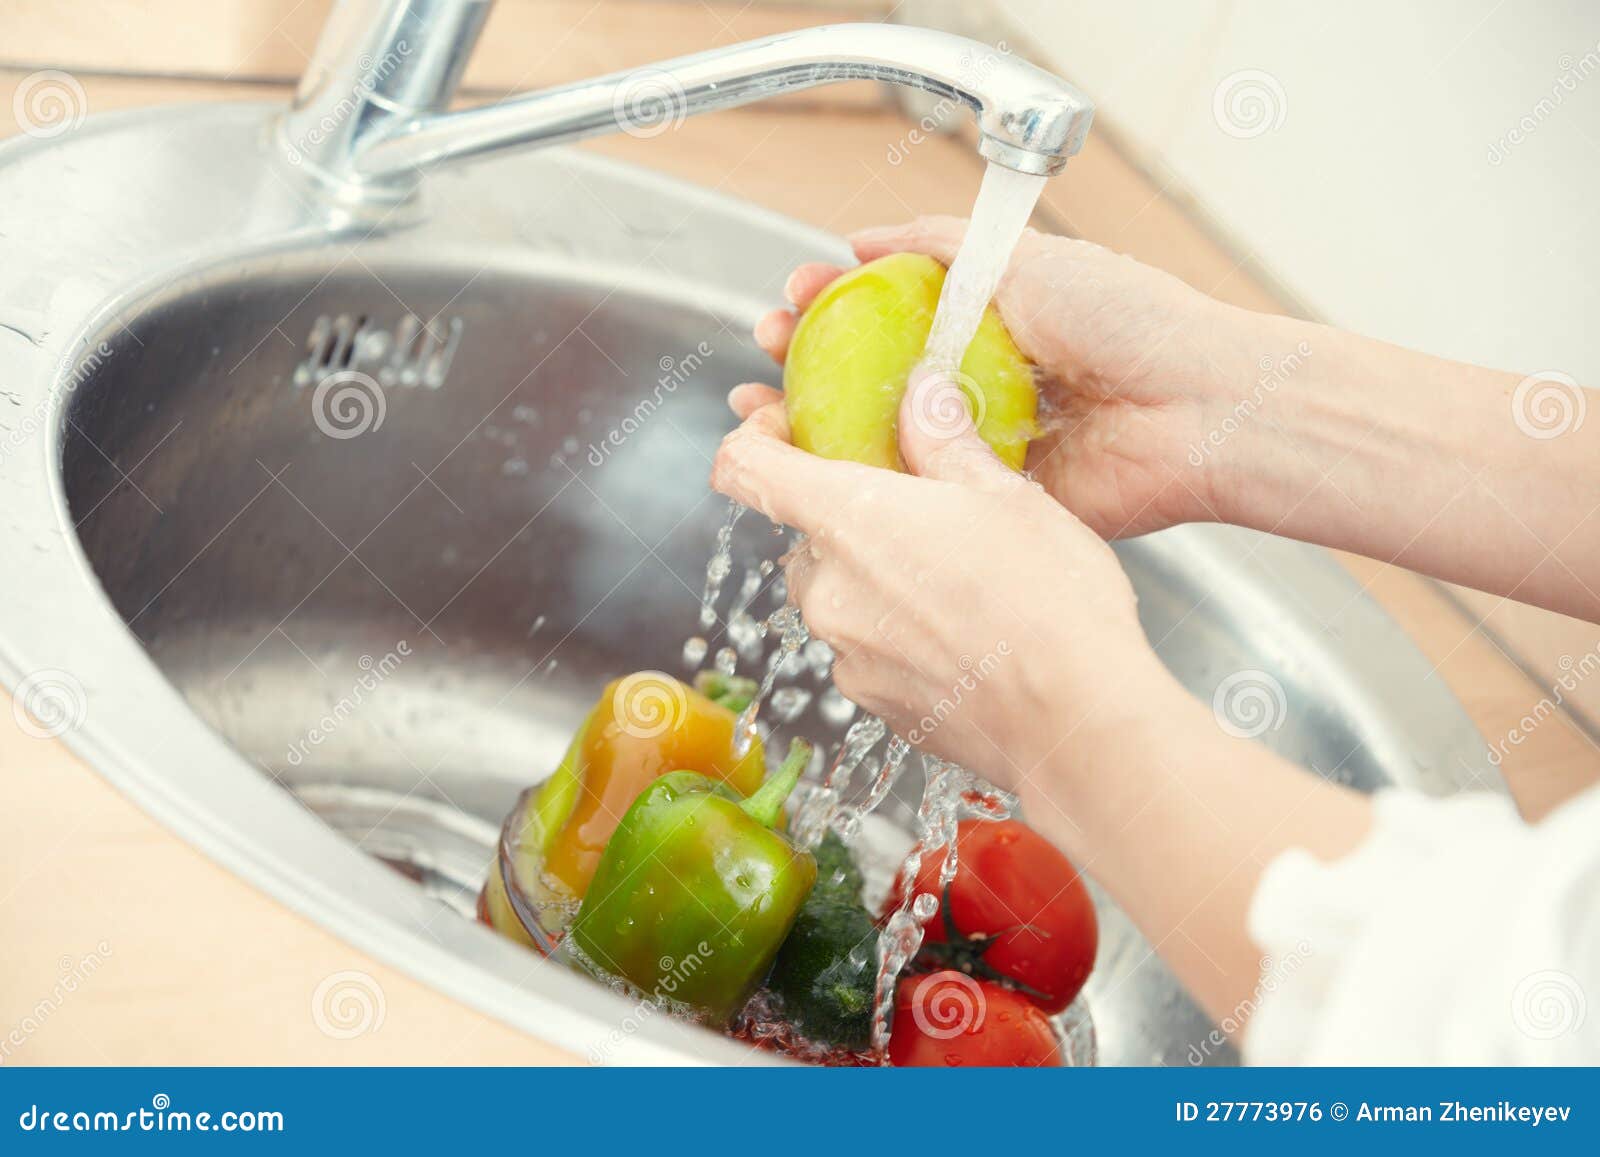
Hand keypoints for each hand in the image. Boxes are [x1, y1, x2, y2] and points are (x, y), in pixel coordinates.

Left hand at [710, 374, 1176, 795]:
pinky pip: (866, 650)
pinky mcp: (872, 703)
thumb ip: (946, 441)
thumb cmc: (1050, 600)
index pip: (745, 468)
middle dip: (848, 517)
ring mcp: (846, 654)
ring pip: (836, 595)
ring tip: (955, 576)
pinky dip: (897, 633)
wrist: (1075, 720)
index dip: (753, 438)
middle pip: (803, 536)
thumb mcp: (1007, 494)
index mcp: (849, 518)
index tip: (783, 429)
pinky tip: (962, 631)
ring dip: (875, 577)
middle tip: (918, 508)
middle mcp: (829, 590)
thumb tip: (922, 393)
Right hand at [754, 216, 1256, 537]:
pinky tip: (818, 471)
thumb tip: (868, 238)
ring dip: (817, 428)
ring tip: (765, 406)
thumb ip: (942, 246)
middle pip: (869, 380)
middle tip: (765, 353)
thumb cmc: (1128, 323)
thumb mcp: (1026, 258)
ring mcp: (980, 448)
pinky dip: (869, 486)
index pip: (884, 316)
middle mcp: (973, 387)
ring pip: (881, 441)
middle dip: (806, 367)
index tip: (792, 301)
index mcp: (983, 328)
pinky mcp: (993, 503)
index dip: (831, 309)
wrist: (1197, 408)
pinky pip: (921, 495)